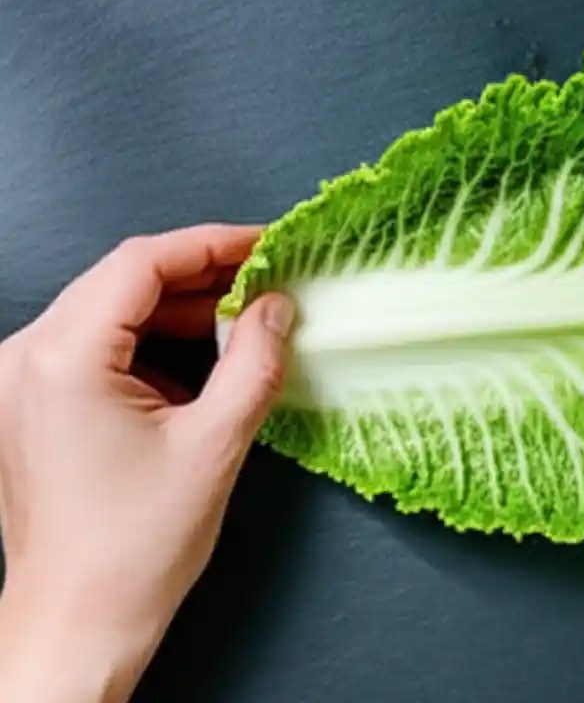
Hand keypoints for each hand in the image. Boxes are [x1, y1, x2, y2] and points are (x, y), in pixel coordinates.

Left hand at [0, 225, 293, 701]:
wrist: (79, 619)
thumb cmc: (135, 546)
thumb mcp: (216, 444)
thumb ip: (254, 361)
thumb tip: (277, 306)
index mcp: (64, 357)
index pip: (142, 262)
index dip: (213, 244)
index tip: (268, 244)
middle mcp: (29, 357)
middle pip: (124, 281)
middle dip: (202, 274)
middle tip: (269, 277)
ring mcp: (25, 381)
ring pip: (113, 312)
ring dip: (181, 309)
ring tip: (248, 316)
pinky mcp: (37, 405)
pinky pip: (100, 347)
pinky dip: (155, 342)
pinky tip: (206, 357)